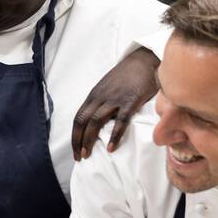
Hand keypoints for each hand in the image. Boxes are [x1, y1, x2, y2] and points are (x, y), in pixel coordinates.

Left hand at [72, 46, 159, 160]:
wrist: (143, 60)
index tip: (75, 150)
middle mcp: (100, 97)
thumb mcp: (107, 88)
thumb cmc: (126, 76)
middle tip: (79, 157)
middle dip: (78, 141)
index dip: (74, 136)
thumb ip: (101, 104)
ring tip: (88, 155)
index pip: (78, 119)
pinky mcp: (130, 101)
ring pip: (96, 122)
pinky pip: (120, 121)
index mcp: (94, 96)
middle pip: (83, 122)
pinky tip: (111, 148)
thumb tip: (96, 124)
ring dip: (89, 140)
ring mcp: (114, 99)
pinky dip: (114, 135)